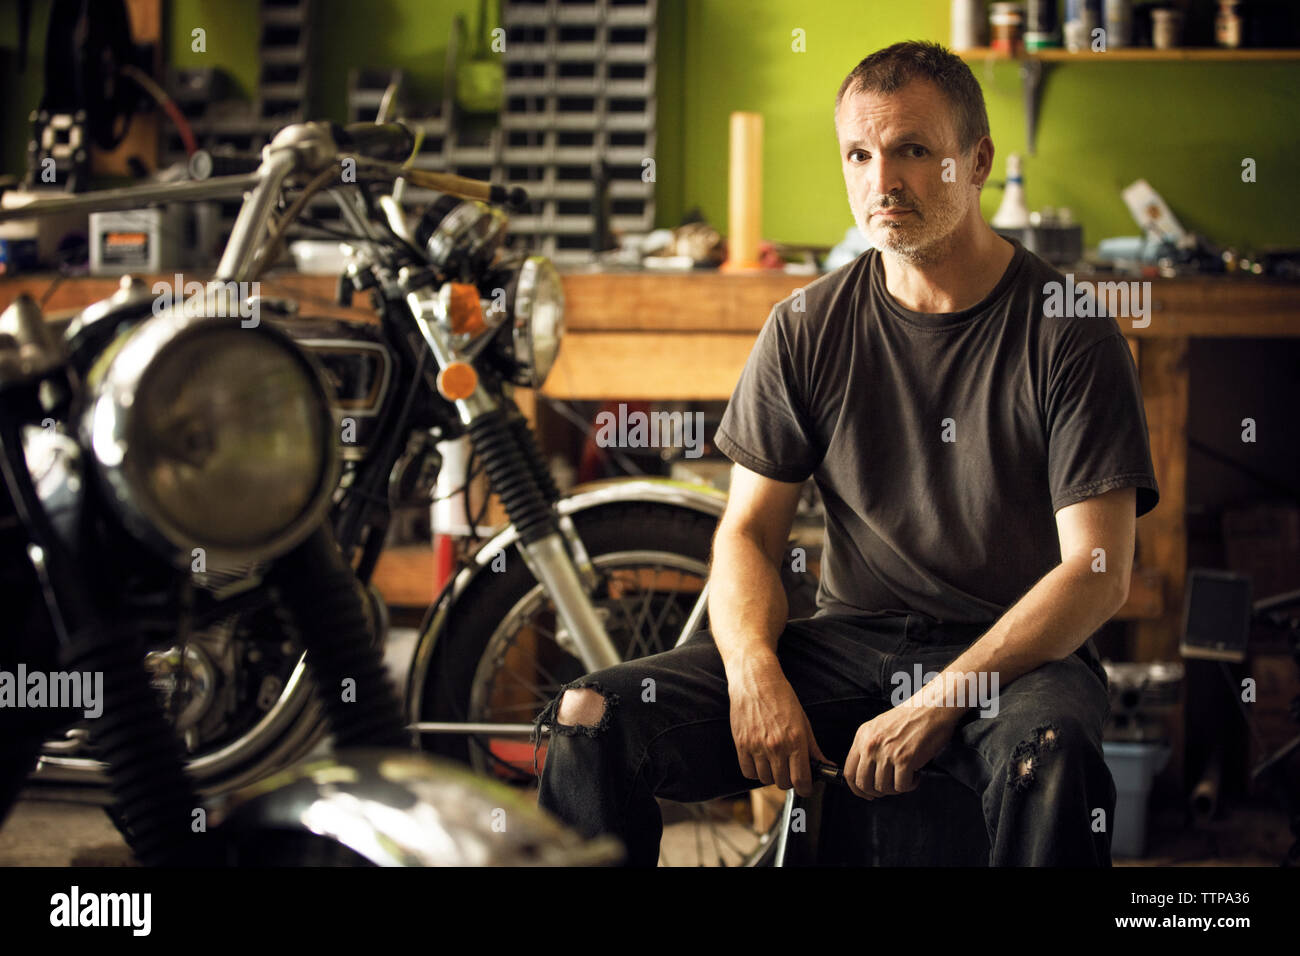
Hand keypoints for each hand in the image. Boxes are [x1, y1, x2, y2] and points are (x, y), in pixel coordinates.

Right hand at [727, 655, 826, 797]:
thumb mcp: (803, 721)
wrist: (755, 680)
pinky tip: (760, 760)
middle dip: (789, 780)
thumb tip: (825, 765)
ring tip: (774, 762)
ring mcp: (756, 746)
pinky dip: (755, 771)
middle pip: (783, 783)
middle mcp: (776, 746)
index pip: (801, 780)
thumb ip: (813, 747)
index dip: (806, 788)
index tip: (805, 786)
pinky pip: (748, 772)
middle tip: (789, 770)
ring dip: (771, 775)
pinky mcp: (741, 744)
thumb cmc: (781, 697)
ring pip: (765, 779)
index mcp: (795, 740)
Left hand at [843, 702, 959, 799]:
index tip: (866, 794)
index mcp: (862, 736)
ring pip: (883, 788)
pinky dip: (910, 786)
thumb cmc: (910, 717)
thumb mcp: (879, 727)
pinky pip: (901, 786)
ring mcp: (887, 752)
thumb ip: (869, 746)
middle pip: (863, 783)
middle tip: (889, 789)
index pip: (849, 772)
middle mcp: (871, 745)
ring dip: (896, 789)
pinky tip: (916, 776)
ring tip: (906, 777)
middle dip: (876, 792)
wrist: (932, 707)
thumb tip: (866, 773)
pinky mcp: (905, 759)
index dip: (857, 789)